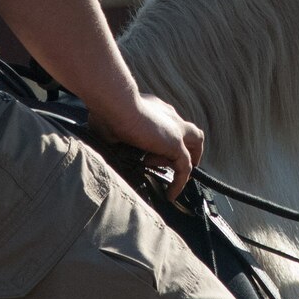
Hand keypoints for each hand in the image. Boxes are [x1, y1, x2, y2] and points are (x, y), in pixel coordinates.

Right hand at [88, 90, 203, 200]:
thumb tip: (103, 149)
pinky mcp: (175, 143)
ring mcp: (175, 128)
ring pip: (195, 143)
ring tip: (174, 180)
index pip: (166, 123)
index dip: (161, 139)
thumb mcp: (109, 127)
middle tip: (172, 165)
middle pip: (188, 131)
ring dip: (186, 161)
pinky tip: (170, 194)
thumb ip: (112, 138)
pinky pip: (185, 167)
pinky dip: (180, 182)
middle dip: (185, 147)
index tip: (149, 154)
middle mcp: (168, 116)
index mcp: (154, 110)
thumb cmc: (105, 112)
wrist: (115, 104)